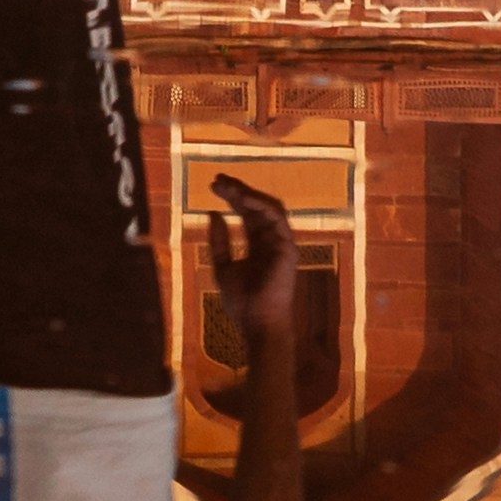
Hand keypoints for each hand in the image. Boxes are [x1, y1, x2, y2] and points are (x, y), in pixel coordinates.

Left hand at [203, 174, 295, 340]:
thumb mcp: (222, 266)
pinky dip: (262, 206)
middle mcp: (272, 241)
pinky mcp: (288, 247)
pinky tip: (244, 199)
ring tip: (228, 186)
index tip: (214, 185)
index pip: (247, 215)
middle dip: (238, 192)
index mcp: (258, 246)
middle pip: (257, 209)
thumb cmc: (241, 301)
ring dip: (248, 195)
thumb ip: (219, 241)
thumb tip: (212, 213)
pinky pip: (277, 219)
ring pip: (268, 209)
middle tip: (218, 179)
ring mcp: (281, 243)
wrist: (257, 322)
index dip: (233, 199)